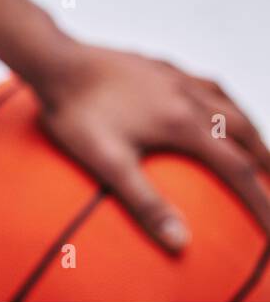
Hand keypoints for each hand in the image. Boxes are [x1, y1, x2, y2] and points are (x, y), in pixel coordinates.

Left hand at [28, 43, 269, 252]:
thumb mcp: (106, 162)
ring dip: (247, 129)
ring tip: (253, 146)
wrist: (52, 59)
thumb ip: (144, 203)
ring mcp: (172, 76)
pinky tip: (207, 103)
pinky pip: (201, 82)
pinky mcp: (155, 64)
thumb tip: (179, 243)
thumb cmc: (74, 112)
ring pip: (226, 103)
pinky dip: (219, 99)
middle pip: (244, 132)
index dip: (261, 200)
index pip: (237, 169)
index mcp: (183, 122)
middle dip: (264, 161)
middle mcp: (187, 95)